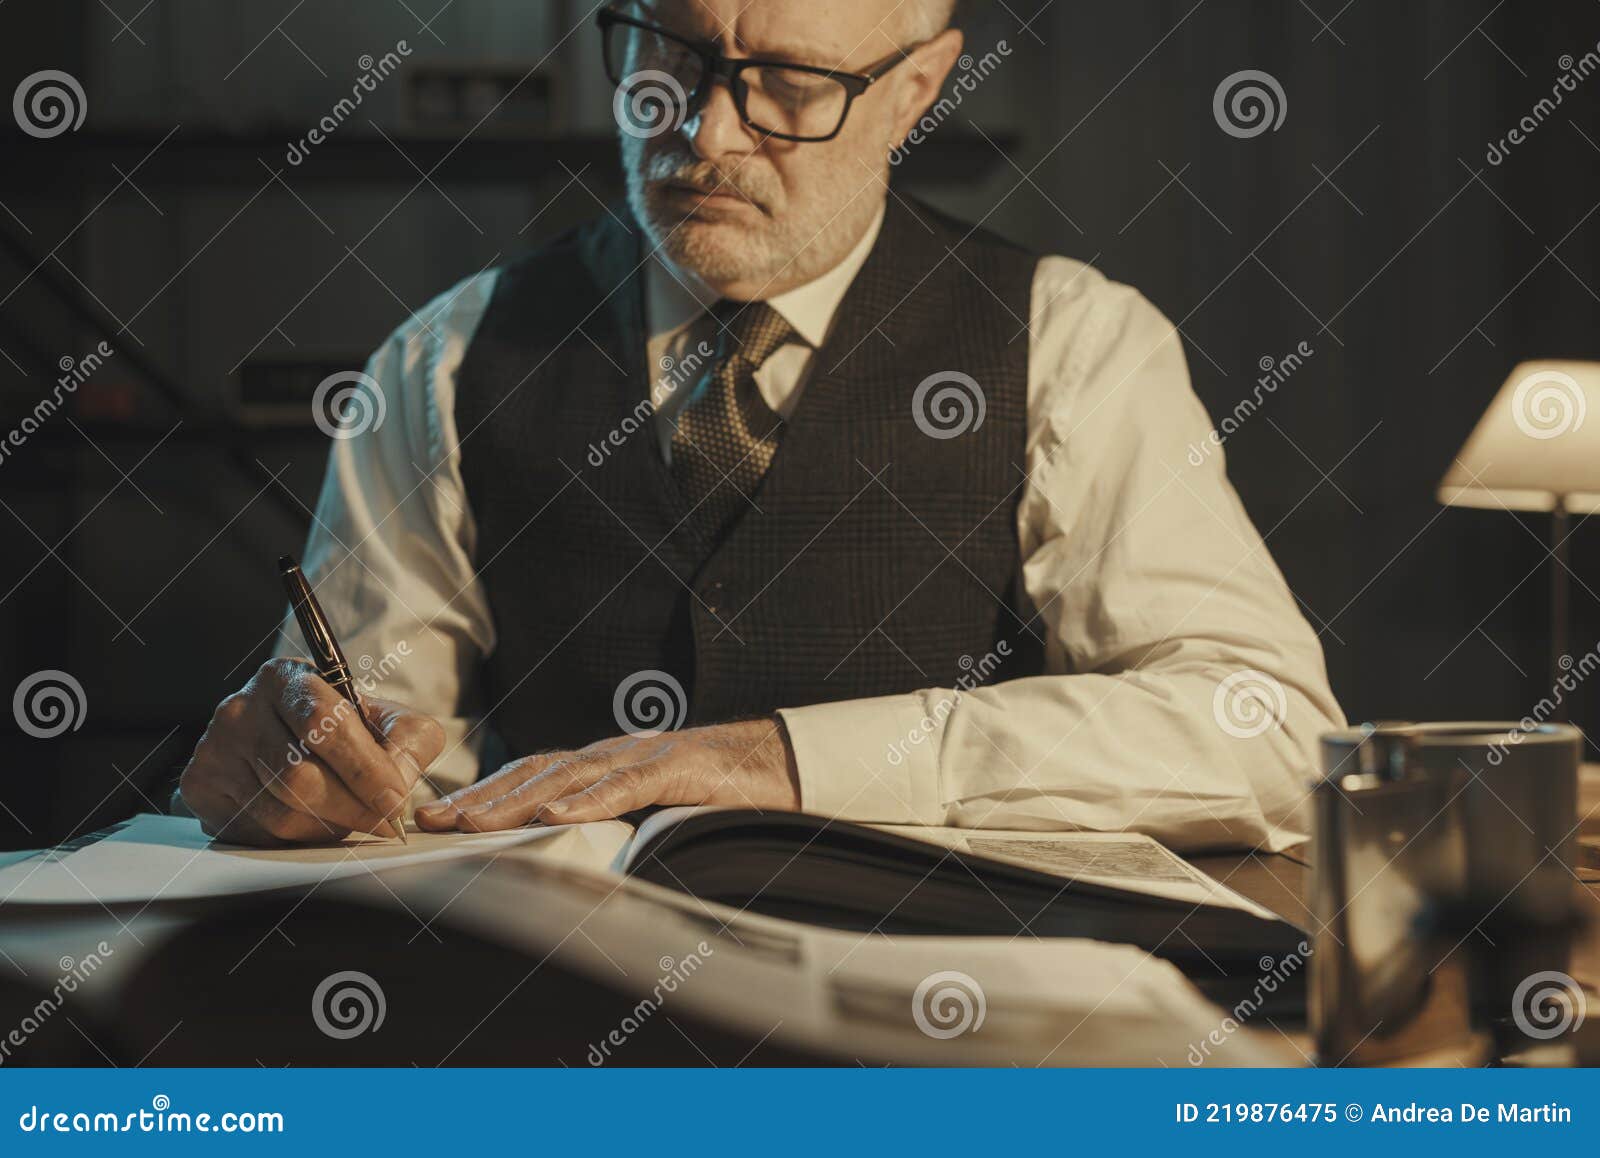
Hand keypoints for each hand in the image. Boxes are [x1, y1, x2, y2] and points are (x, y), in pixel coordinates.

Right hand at [178, 658, 444, 846]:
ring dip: (328, 828)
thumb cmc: (344, 729)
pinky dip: (297, 838)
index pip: (324, 723)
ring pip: (279, 812)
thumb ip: (408, 741)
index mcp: (286, 678)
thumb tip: (396, 786)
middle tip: (383, 824)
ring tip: (351, 820)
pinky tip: (314, 823)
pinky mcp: (199, 787)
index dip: (364, 768)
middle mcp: (239, 708)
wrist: (288, 739)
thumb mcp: (388, 720)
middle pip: (298, 776)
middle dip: (352, 808)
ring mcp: (213, 749)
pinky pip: (257, 832)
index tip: (395, 800)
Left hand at [413, 717, 800, 831]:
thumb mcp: (659, 812)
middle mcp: (620, 753)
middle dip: (481, 797)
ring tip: (473, 823)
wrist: (791, 764)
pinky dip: (591, 800)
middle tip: (431, 821)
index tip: (440, 816)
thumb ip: (617, 824)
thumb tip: (566, 857)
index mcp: (611, 764)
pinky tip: (556, 815)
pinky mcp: (683, 769)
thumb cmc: (726, 793)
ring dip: (517, 799)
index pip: (536, 774)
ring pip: (571, 775)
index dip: (487, 792)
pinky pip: (629, 784)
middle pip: (538, 771)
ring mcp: (650, 756)